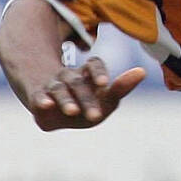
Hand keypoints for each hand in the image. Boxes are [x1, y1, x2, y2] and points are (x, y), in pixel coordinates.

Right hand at [29, 59, 144, 130]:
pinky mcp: (38, 98)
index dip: (98, 73)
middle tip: (95, 115)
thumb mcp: (105, 99)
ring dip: (66, 100)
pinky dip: (41, 100)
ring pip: (59, 89)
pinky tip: (46, 105)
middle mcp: (69, 76)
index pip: (93, 65)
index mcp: (87, 74)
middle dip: (87, 99)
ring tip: (73, 111)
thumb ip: (121, 88)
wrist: (51, 106)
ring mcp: (52, 86)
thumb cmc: (86, 103)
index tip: (105, 84)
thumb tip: (142, 71)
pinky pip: (39, 97)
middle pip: (78, 82)